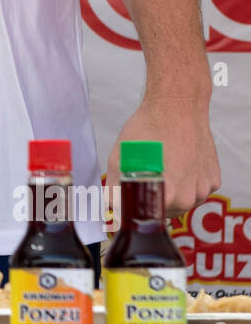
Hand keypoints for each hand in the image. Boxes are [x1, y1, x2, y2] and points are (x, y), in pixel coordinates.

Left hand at [105, 94, 219, 219]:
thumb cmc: (147, 129)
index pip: (146, 218)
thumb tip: (110, 206)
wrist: (178, 106)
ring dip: (172, 191)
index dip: (137, 207)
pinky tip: (179, 163)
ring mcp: (203, 189)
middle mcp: (188, 198)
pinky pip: (197, 190)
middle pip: (165, 212)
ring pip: (183, 202)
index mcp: (164, 197)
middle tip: (147, 175)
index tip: (133, 195)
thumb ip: (113, 189)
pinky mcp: (214, 180)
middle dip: (154, 199)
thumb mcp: (119, 159)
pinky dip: (188, 181)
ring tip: (163, 167)